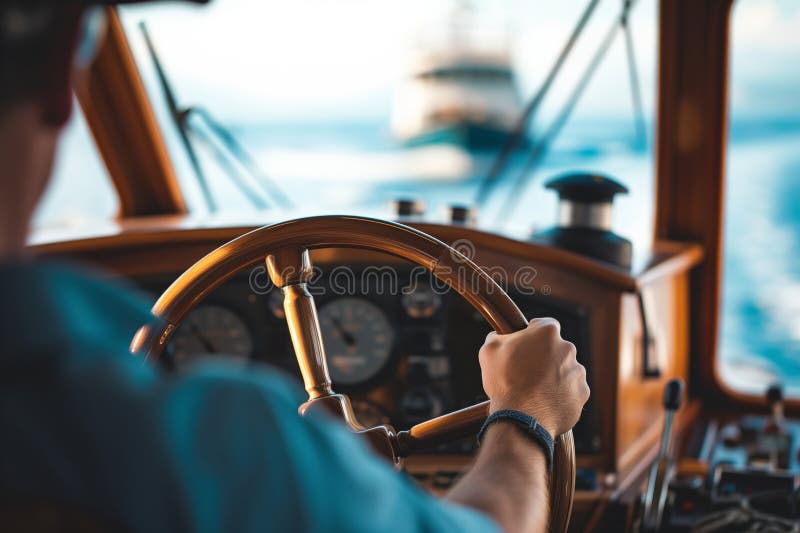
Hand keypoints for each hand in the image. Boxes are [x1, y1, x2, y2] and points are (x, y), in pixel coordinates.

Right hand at [478, 318, 589, 436]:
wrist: (522, 419)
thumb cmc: (505, 381)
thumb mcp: (489, 351)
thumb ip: (496, 336)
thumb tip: (498, 335)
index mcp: (548, 332)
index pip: (543, 325)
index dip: (532, 335)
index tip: (523, 347)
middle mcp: (568, 348)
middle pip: (556, 348)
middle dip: (544, 357)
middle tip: (526, 372)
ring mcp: (578, 372)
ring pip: (565, 370)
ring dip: (553, 376)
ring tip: (534, 391)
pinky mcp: (582, 394)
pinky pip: (571, 390)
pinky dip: (560, 394)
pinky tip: (544, 402)